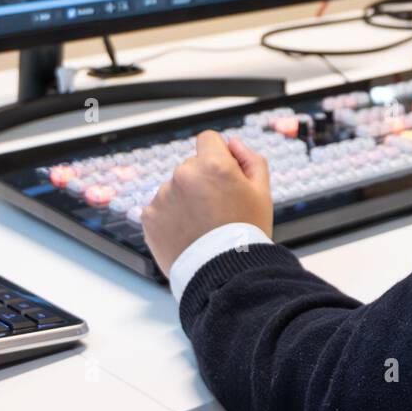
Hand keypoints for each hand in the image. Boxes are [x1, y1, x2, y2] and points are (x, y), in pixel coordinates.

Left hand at [143, 130, 273, 277]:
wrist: (223, 271)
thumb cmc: (245, 232)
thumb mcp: (262, 191)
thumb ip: (250, 159)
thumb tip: (233, 144)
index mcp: (212, 165)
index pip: (208, 139)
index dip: (218, 154)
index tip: (222, 172)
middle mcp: (184, 175)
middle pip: (192, 166)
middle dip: (202, 180)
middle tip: (217, 206)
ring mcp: (163, 196)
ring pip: (176, 187)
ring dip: (186, 199)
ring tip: (202, 224)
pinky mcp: (149, 216)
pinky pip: (161, 207)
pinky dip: (172, 217)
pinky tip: (188, 231)